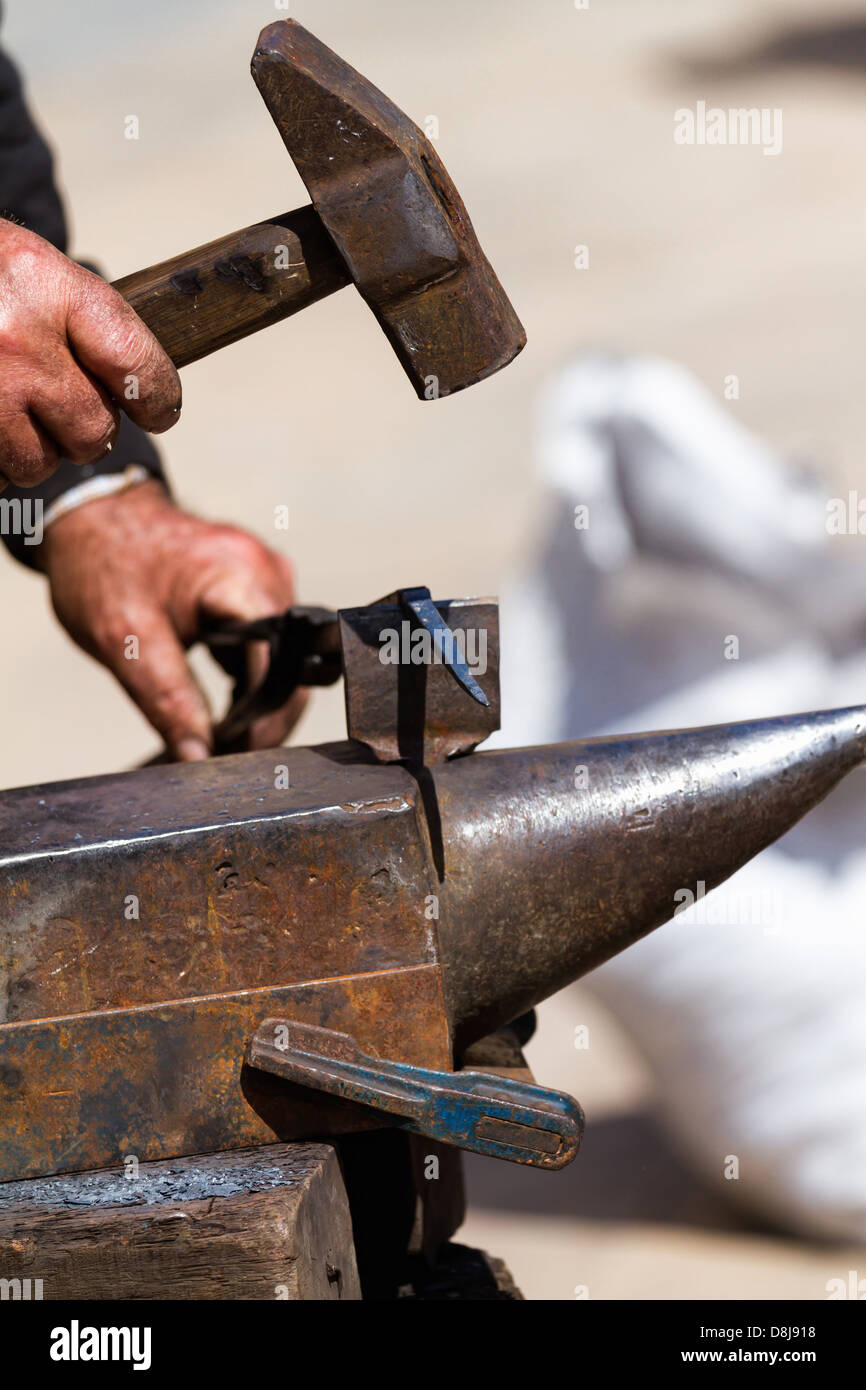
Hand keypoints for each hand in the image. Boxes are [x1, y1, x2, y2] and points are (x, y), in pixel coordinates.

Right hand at [0, 220, 180, 487]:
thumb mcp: (28, 267)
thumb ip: (82, 320)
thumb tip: (141, 394)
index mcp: (45, 284)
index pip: (136, 363)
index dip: (160, 397)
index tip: (160, 411)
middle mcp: (15, 337)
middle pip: (92, 430)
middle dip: (85, 428)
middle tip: (65, 407)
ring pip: (39, 463)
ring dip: (33, 449)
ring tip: (9, 407)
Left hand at [39, 480, 306, 758]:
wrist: (90, 517)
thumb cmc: (102, 563)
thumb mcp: (124, 639)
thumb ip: (167, 700)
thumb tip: (198, 755)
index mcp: (241, 576)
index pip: (280, 661)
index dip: (268, 714)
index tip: (243, 751)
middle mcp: (267, 572)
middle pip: (292, 663)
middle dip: (267, 714)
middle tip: (231, 754)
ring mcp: (265, 578)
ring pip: (284, 660)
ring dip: (261, 699)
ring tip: (227, 734)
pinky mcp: (255, 589)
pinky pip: (270, 646)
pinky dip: (252, 679)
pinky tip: (230, 706)